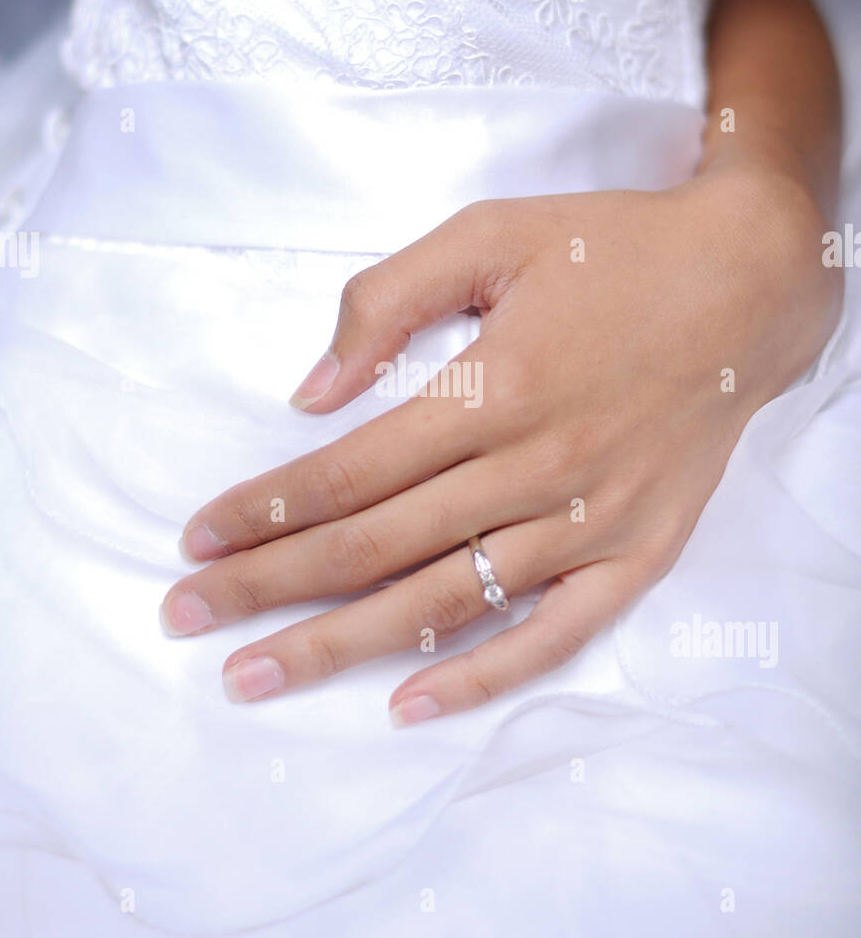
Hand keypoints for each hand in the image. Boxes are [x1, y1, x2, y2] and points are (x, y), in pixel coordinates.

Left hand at [161, 166, 837, 723]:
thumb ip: (389, 300)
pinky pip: (552, 635)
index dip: (264, 511)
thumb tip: (311, 394)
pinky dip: (480, 676)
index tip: (198, 541)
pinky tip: (407, 704)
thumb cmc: (614, 251)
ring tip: (256, 674)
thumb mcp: (491, 233)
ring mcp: (590, 522)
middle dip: (269, 588)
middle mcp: (536, 466)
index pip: (349, 472)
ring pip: (445, 601)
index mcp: (495, 385)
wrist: (750, 284)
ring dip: (341, 645)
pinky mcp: (636, 554)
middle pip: (376, 548)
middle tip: (186, 621)